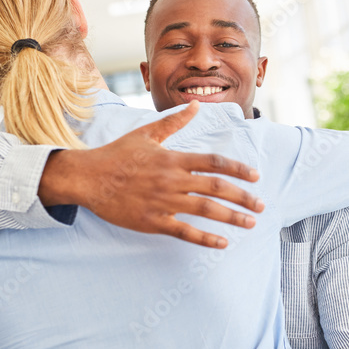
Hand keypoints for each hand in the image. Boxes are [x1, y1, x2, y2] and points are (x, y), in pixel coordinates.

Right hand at [39, 100, 263, 247]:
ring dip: (231, 217)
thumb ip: (175, 122)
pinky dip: (205, 238)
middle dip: (242, 197)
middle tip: (261, 205)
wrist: (88, 178)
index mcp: (173, 158)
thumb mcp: (147, 133)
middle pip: (216, 188)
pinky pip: (184, 232)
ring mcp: (163, 202)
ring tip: (250, 223)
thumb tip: (196, 105)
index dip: (237, 169)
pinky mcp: (153, 221)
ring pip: (205, 210)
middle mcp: (172, 180)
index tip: (255, 176)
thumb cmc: (117, 154)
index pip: (213, 162)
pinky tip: (222, 243)